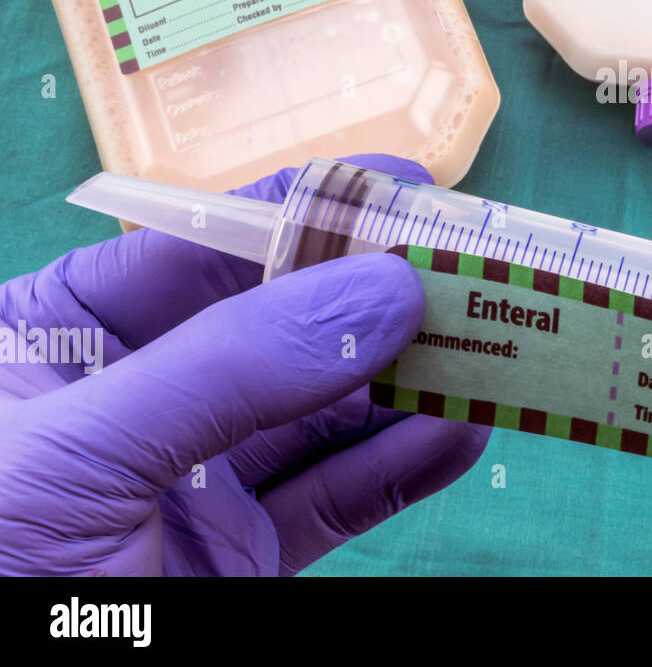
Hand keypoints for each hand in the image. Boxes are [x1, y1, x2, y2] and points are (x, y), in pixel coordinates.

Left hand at [0, 154, 487, 575]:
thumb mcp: (80, 452)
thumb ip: (231, 363)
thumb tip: (382, 289)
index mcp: (61, 337)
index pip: (199, 251)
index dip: (305, 213)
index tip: (404, 186)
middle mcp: (139, 398)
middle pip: (283, 326)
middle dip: (381, 300)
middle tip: (479, 272)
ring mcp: (195, 482)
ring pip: (326, 412)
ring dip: (414, 381)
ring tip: (499, 345)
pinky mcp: (242, 557)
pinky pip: (338, 499)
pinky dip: (406, 466)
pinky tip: (463, 430)